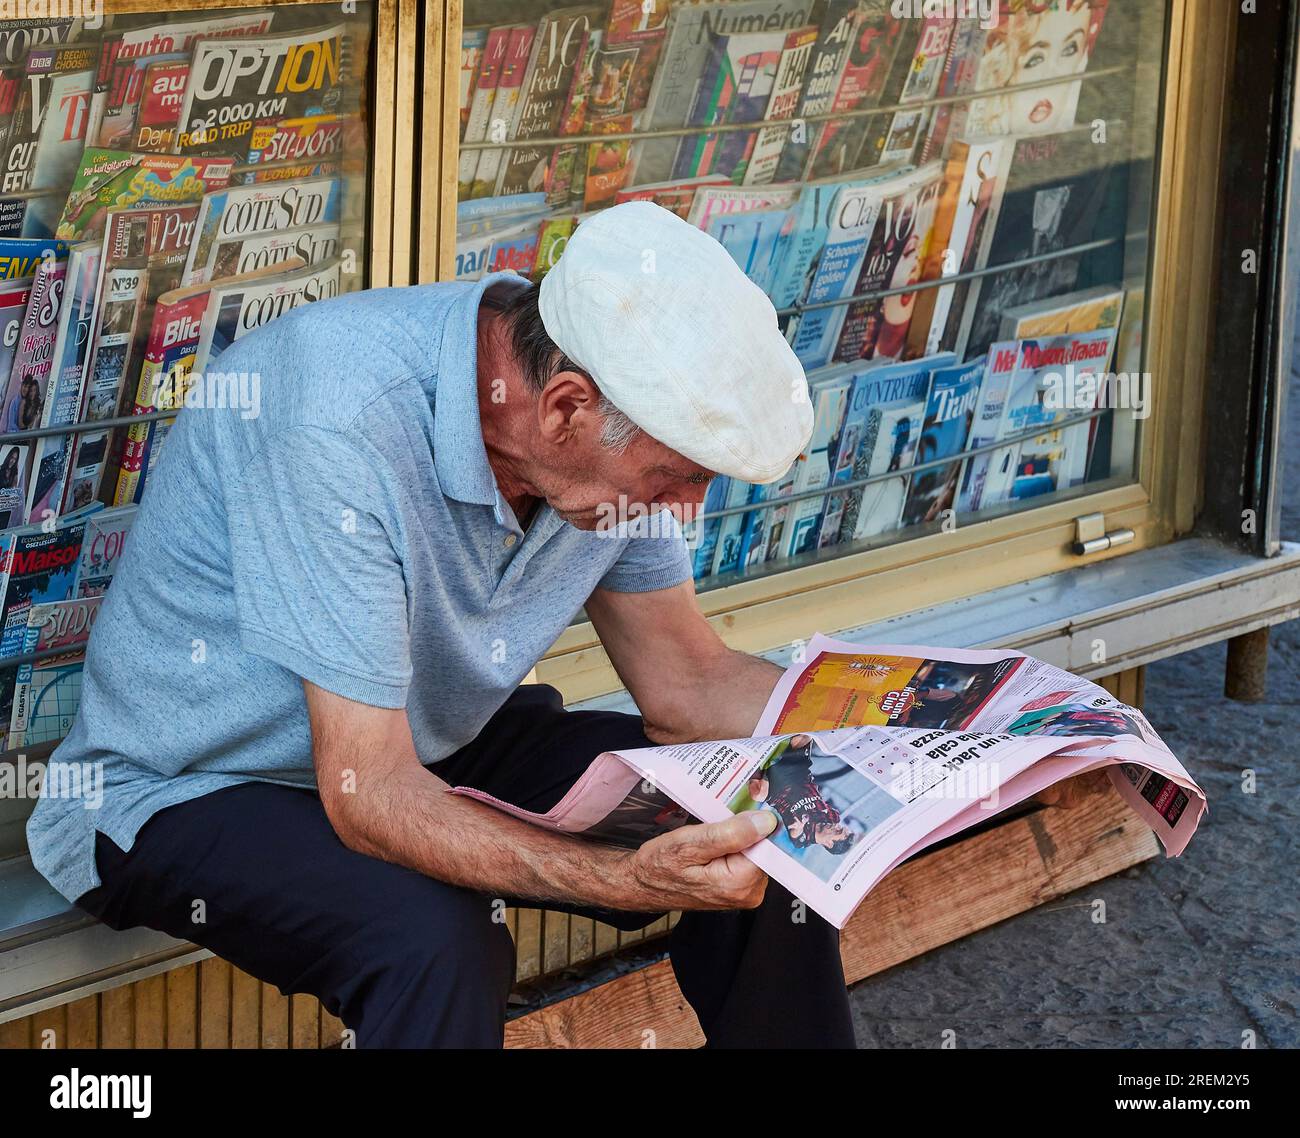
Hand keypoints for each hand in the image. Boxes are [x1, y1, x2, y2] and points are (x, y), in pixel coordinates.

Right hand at [618, 811, 777, 911]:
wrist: (643, 883)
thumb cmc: (660, 864)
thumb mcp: (690, 843)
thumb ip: (730, 834)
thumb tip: (766, 822)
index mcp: (739, 884)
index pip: (768, 845)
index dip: (758, 822)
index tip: (745, 805)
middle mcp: (748, 893)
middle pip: (764, 848)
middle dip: (747, 828)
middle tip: (722, 815)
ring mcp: (744, 892)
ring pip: (755, 851)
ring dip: (740, 834)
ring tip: (715, 827)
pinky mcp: (739, 887)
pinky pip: (747, 857)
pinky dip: (736, 843)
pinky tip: (717, 837)